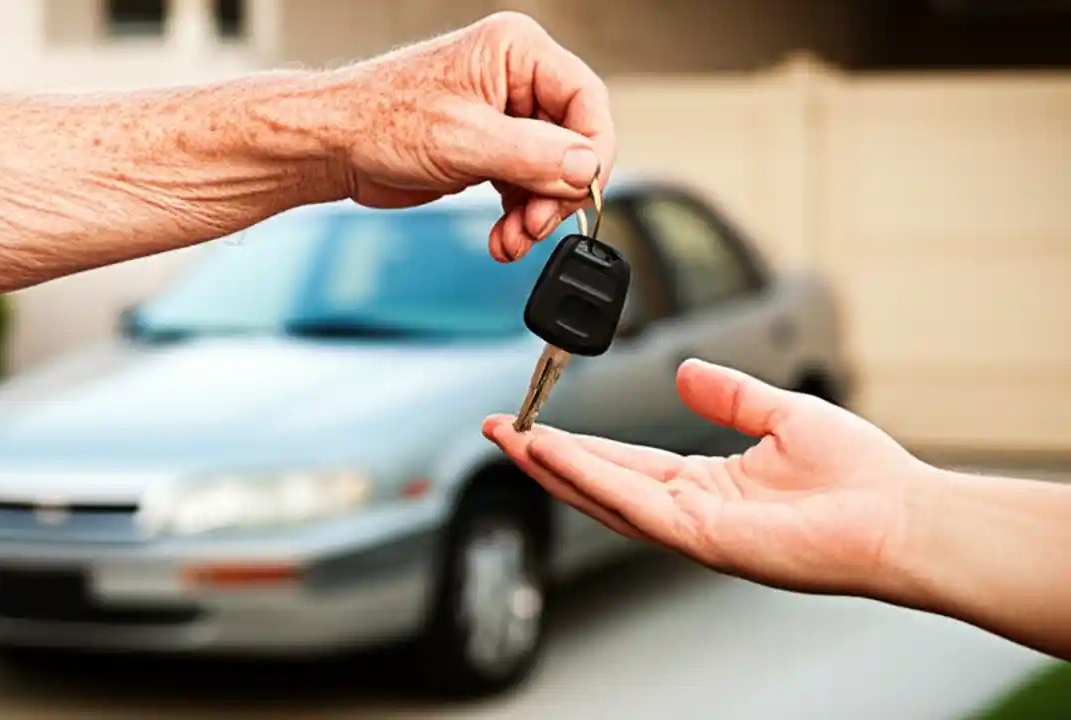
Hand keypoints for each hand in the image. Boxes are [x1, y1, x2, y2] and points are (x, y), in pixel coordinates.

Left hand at [325, 12, 614, 262]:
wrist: (332, 147)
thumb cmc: (379, 122)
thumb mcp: (465, 141)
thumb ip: (533, 156)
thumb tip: (587, 169)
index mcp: (516, 51)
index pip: (586, 99)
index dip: (592, 152)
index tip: (580, 194)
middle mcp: (516, 77)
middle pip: (573, 141)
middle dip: (556, 193)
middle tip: (535, 226)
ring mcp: (504, 114)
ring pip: (551, 170)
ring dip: (536, 213)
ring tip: (513, 240)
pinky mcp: (490, 147)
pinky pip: (526, 185)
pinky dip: (519, 216)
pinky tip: (504, 238)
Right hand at [483, 359, 933, 595]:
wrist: (903, 514)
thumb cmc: (860, 475)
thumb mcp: (782, 413)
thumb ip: (729, 394)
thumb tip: (684, 371)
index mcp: (707, 484)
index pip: (626, 462)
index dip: (578, 444)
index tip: (537, 422)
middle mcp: (691, 511)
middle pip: (601, 483)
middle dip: (546, 458)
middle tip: (499, 430)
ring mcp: (694, 530)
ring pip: (606, 497)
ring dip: (554, 468)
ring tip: (512, 440)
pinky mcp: (705, 539)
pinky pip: (635, 505)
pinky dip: (592, 478)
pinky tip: (557, 454)